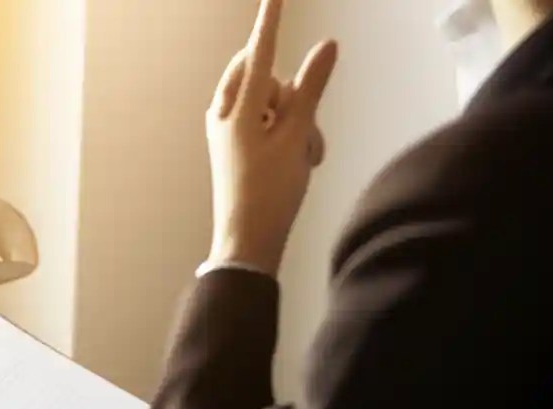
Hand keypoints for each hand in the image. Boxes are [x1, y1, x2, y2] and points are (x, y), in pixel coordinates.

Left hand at [205, 0, 337, 276]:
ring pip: (277, 105)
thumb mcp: (297, 137)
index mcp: (235, 109)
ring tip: (304, 159)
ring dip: (298, 126)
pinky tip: (299, 164)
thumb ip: (312, 88)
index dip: (270, 19)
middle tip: (301, 132)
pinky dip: (290, 139)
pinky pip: (271, 125)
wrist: (248, 241)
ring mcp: (230, 129)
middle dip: (295, 99)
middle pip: (271, 79)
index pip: (260, 52)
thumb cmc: (269, 193)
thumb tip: (326, 46)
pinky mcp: (238, 144)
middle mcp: (226, 113)